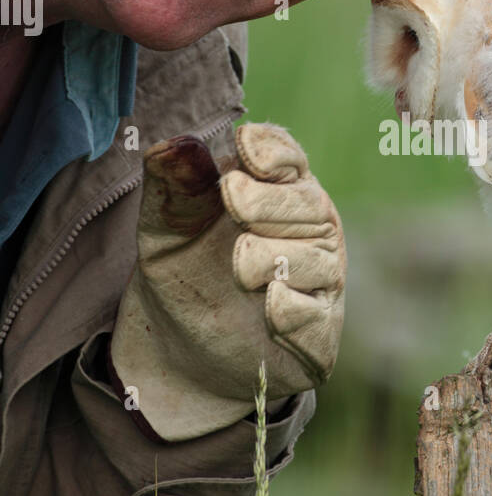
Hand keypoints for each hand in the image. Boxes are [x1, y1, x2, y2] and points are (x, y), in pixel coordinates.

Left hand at [110, 123, 345, 440]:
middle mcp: (310, 228)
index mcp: (278, 192)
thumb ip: (172, 187)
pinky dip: (291, 309)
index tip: (244, 146)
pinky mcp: (321, 328)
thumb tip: (178, 145)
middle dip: (269, 201)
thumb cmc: (184, 273)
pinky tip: (268, 309)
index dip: (273, 152)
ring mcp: (321, 278)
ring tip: (240, 269)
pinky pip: (316, 313)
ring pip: (316, 259)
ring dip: (273, 259)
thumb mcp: (165, 229)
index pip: (289, 160)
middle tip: (231, 198)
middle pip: (310, 204)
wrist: (182, 351)